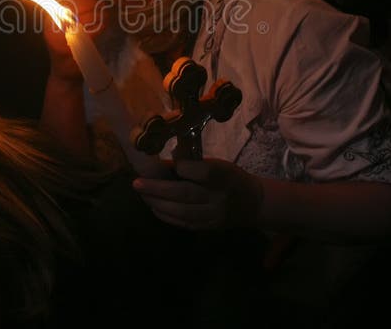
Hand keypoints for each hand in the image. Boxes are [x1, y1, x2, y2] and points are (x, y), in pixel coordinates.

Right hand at [42, 0, 104, 79]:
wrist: (65, 74)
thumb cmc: (70, 47)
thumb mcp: (70, 27)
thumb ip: (76, 12)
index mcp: (50, 17)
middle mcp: (50, 25)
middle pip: (76, 7)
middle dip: (94, 4)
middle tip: (106, 5)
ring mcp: (56, 37)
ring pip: (82, 19)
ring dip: (99, 15)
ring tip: (108, 15)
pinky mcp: (65, 48)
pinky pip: (85, 33)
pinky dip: (98, 28)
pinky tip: (105, 25)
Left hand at [133, 158, 262, 229]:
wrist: (253, 203)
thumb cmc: (230, 177)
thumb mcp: (216, 164)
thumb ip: (191, 164)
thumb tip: (162, 162)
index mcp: (222, 176)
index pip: (201, 172)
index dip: (181, 168)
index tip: (165, 163)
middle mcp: (218, 197)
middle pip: (185, 194)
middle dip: (158, 189)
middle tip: (137, 184)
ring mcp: (213, 215)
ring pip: (181, 212)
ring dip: (158, 204)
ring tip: (143, 195)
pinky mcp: (208, 227)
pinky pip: (184, 223)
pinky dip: (166, 216)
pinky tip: (154, 207)